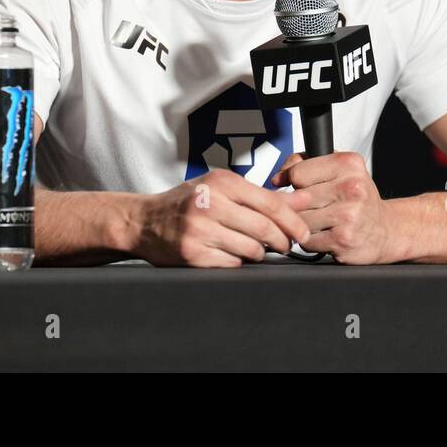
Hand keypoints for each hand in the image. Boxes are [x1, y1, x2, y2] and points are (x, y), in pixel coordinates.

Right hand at [131, 169, 311, 267]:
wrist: (144, 221)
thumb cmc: (187, 202)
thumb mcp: (222, 188)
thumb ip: (263, 196)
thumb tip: (302, 200)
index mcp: (221, 182)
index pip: (270, 203)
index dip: (293, 221)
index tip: (302, 232)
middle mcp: (210, 204)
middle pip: (264, 229)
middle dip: (283, 241)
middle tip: (285, 244)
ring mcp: (200, 230)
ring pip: (252, 250)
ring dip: (261, 253)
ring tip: (255, 248)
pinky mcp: (193, 254)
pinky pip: (233, 264)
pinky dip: (239, 261)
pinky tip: (232, 253)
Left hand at [271, 152, 393, 264]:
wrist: (386, 230)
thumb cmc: (357, 198)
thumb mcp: (339, 169)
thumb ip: (305, 163)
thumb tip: (277, 177)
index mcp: (348, 164)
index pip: (298, 172)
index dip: (291, 179)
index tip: (295, 185)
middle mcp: (351, 187)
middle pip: (298, 198)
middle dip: (298, 205)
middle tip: (312, 206)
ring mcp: (348, 215)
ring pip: (300, 220)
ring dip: (303, 224)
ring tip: (320, 220)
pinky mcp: (343, 240)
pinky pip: (307, 240)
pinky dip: (310, 240)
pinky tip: (325, 234)